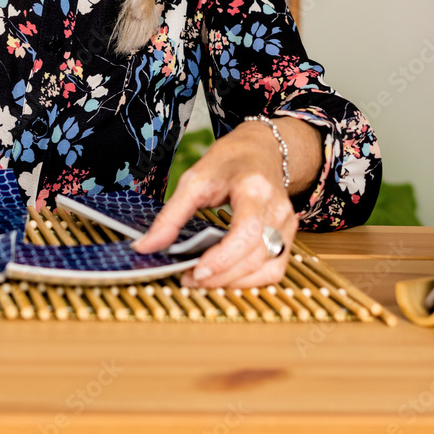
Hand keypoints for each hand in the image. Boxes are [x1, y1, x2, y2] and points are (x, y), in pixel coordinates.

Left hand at [131, 121, 303, 287]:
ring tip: (203, 280)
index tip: (196, 271)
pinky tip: (225, 277)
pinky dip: (249, 280)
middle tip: (189, 279)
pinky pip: (274, 270)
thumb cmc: (227, 162)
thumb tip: (146, 247)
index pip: (247, 231)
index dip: (223, 258)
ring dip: (234, 282)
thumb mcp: (192, 180)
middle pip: (255, 256)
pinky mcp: (288, 237)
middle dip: (220, 275)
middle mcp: (277, 209)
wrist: (260, 151)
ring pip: (267, 269)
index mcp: (254, 189)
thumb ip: (170, 216)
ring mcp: (287, 225)